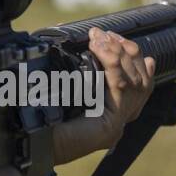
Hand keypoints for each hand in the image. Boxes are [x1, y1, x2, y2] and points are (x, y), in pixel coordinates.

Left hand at [52, 27, 155, 163]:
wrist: (33, 140)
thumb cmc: (44, 116)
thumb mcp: (69, 86)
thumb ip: (84, 70)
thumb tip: (91, 40)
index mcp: (111, 113)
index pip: (141, 84)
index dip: (136, 59)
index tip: (118, 38)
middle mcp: (119, 121)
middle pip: (141, 81)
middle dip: (127, 51)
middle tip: (106, 34)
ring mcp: (117, 125)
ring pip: (135, 82)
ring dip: (117, 53)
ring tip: (99, 38)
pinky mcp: (110, 126)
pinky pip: (120, 87)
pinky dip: (111, 64)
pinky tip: (99, 49)